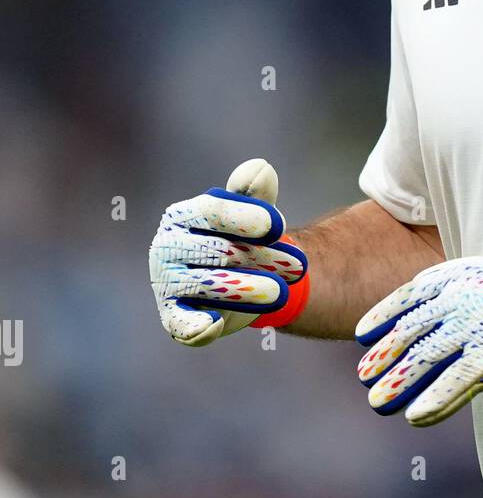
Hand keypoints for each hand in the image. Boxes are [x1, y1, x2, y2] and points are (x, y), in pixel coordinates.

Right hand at [149, 158, 307, 346]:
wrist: (242, 280)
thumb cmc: (245, 240)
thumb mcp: (254, 212)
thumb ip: (255, 192)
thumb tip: (260, 170)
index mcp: (183, 215)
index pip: (214, 211)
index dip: (248, 217)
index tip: (279, 226)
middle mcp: (167, 247)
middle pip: (219, 250)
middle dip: (264, 258)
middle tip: (300, 266)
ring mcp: (167, 283)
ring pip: (211, 286)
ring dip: (250, 290)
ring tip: (283, 292)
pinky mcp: (173, 316)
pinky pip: (181, 323)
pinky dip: (195, 326)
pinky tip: (214, 324)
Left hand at [355, 237, 482, 426]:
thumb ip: (470, 291)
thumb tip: (446, 305)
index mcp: (462, 274)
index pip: (409, 295)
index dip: (383, 316)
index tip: (362, 335)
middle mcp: (463, 297)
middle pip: (410, 331)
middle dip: (384, 357)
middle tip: (364, 377)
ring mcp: (478, 324)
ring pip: (425, 359)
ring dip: (398, 384)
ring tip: (378, 403)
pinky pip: (456, 381)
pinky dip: (434, 400)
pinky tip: (416, 417)